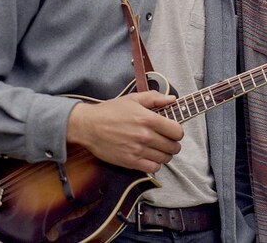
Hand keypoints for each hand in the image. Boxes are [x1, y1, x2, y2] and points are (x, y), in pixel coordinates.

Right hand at [66, 90, 183, 172]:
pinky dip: (155, 164)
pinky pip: (152, 168)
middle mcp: (145, 136)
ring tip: (160, 150)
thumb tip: (172, 99)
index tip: (173, 131)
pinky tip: (150, 157)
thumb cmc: (110, 111)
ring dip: (166, 155)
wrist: (88, 126)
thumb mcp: (133, 99)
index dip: (177, 132)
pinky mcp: (130, 162)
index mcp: (148, 119)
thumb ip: (155, 98)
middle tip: (168, 141)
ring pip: (165, 158)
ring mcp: (138, 150)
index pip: (177, 131)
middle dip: (173, 144)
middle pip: (173, 146)